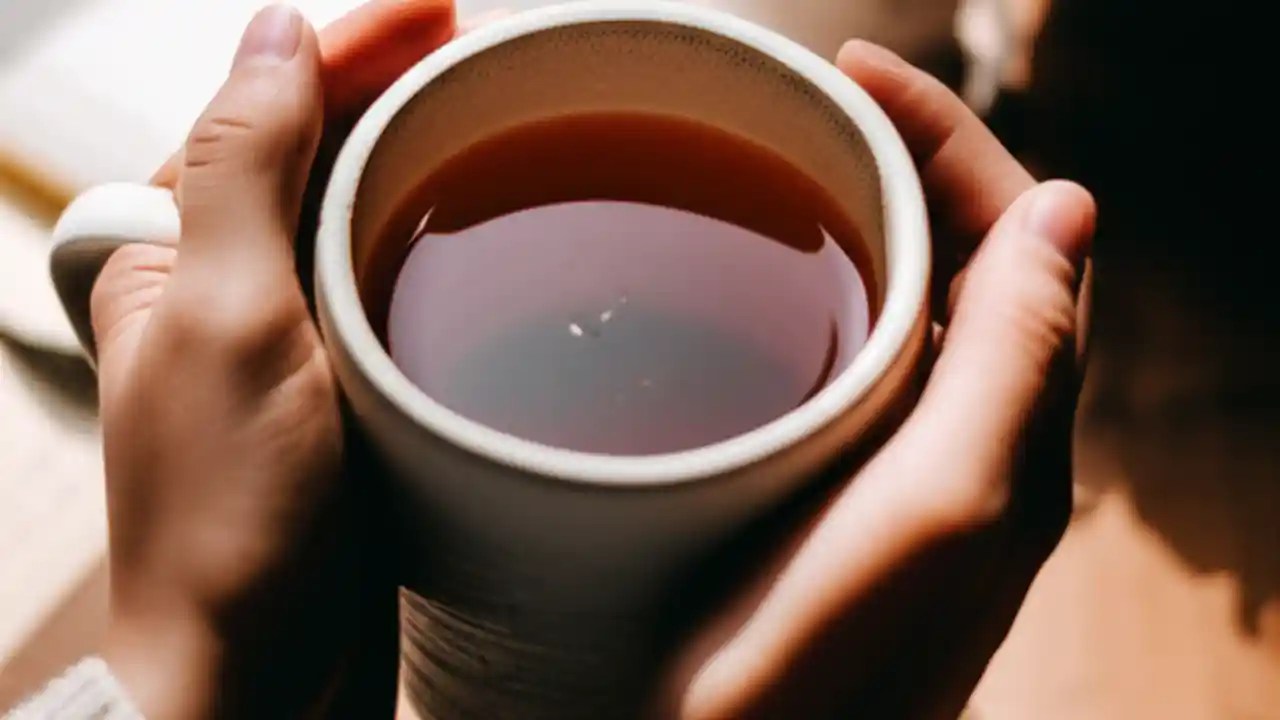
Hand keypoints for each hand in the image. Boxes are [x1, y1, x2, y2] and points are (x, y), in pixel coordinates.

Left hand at [90, 3, 452, 717]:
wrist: (253, 672)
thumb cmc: (226, 520)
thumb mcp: (228, 322)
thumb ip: (240, 169)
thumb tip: (268, 29)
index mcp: (171, 247)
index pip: (263, 106)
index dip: (350, 45)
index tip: (443, 8)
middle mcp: (220, 282)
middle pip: (309, 146)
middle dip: (391, 85)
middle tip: (485, 52)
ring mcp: (282, 335)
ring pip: (350, 212)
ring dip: (414, 158)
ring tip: (492, 121)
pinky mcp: (338, 388)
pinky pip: (383, 283)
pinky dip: (430, 245)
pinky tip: (482, 238)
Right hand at [665, 43, 1095, 718]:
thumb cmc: (818, 669)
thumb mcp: (938, 506)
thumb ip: (1016, 362)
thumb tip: (1076, 205)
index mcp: (1015, 439)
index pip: (1022, 243)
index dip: (952, 139)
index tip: (853, 69)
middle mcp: (978, 449)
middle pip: (979, 262)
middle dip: (915, 161)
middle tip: (817, 102)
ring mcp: (910, 472)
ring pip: (923, 307)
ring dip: (876, 220)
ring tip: (797, 163)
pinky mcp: (843, 494)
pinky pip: (865, 362)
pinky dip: (833, 294)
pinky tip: (775, 287)